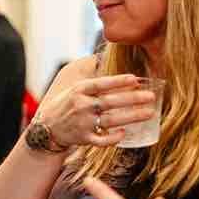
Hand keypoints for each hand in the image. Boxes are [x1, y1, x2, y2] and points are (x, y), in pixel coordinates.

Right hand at [34, 74, 153, 147]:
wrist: (47, 128)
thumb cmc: (65, 104)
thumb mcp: (72, 86)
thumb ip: (89, 76)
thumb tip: (105, 57)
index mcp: (78, 91)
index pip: (100, 84)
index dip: (118, 82)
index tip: (135, 79)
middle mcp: (80, 106)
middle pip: (110, 102)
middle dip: (132, 99)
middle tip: (151, 97)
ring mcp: (82, 124)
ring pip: (110, 120)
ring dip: (131, 117)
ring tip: (149, 113)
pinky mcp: (83, 139)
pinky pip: (101, 140)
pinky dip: (113, 138)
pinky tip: (125, 133)